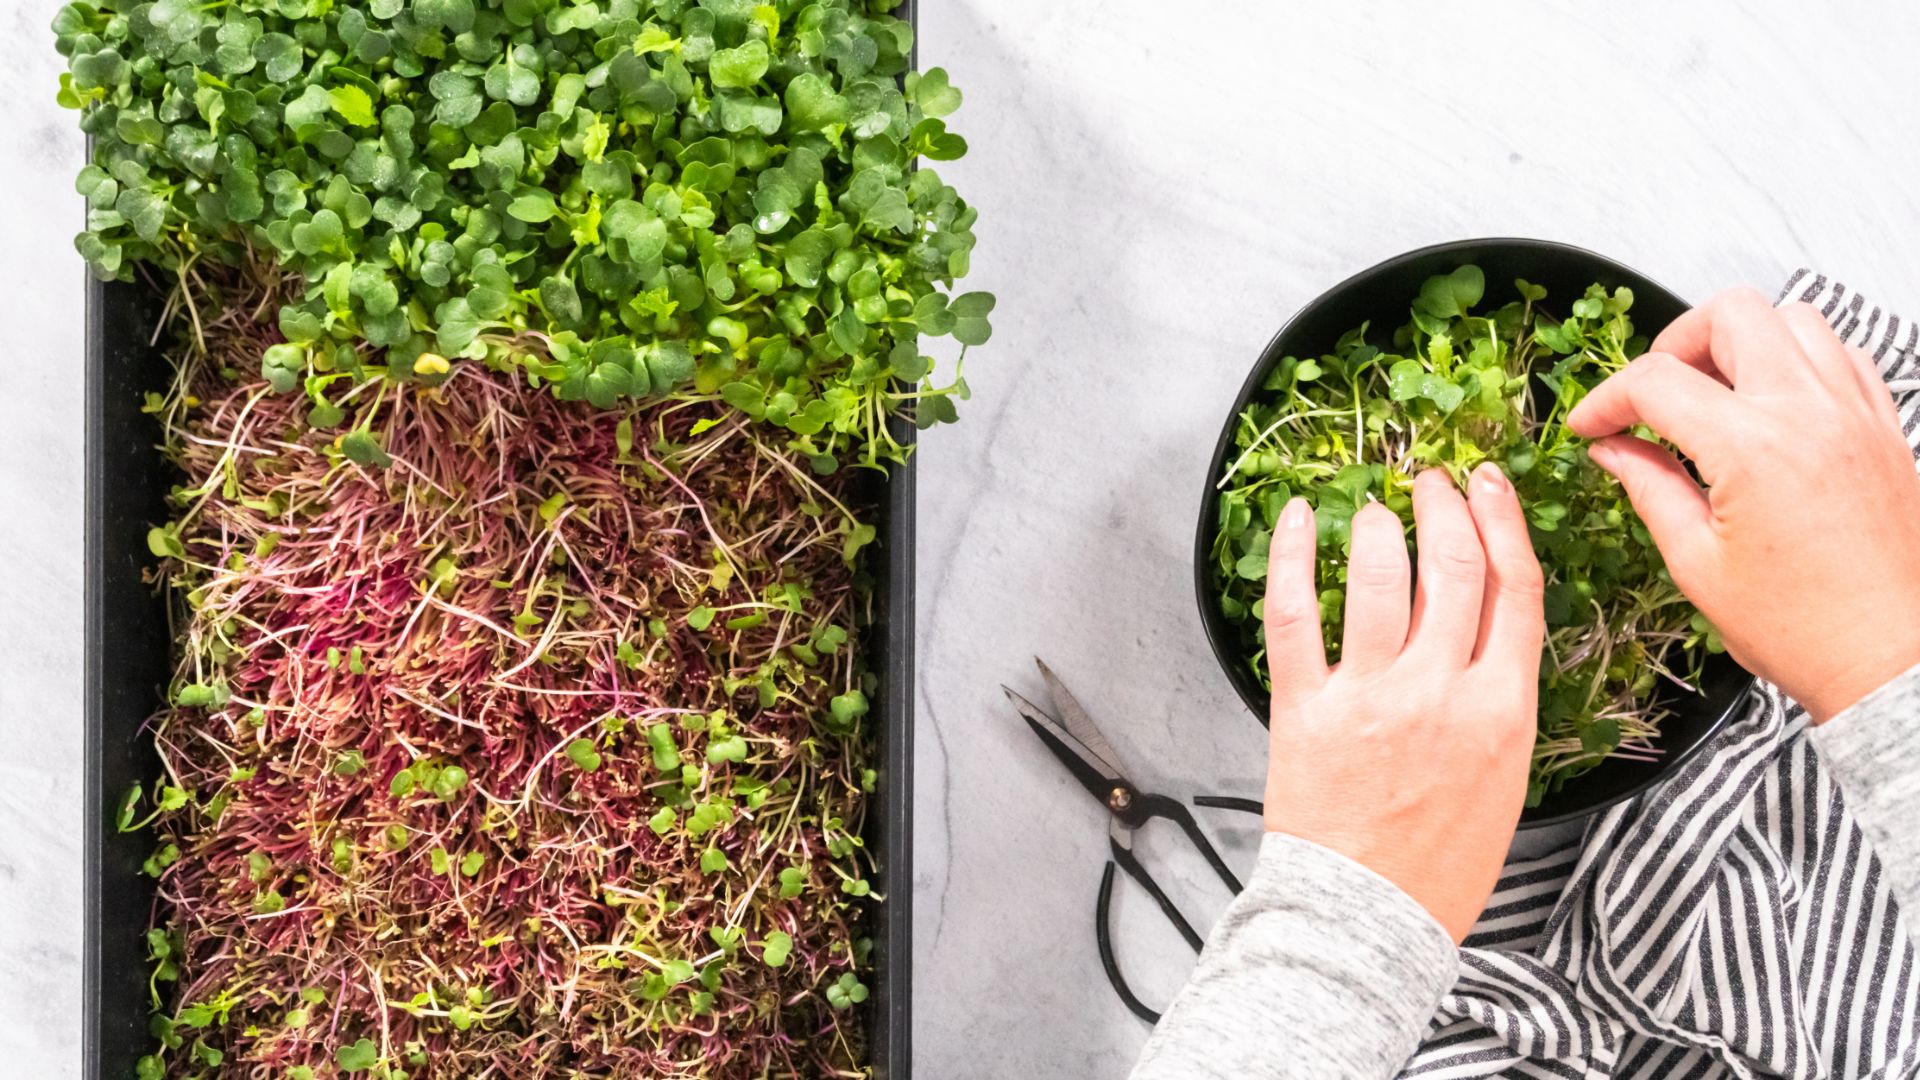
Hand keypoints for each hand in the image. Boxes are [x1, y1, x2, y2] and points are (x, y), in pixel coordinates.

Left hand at [1261, 466, 1544, 941]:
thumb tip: (1481, 633)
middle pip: (1453, 567)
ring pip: (1381, 578)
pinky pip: (1296, 615)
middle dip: (1443, 506)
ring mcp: (1370, 697)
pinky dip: (1295, 558)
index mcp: (1502, 710)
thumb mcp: (1503, 779)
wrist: (1370, 920)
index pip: (1515, 587)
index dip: (1502, 521)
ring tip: (1377, 508)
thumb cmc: (1437, 864)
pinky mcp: (1305, 709)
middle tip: (1429, 479)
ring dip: (1381, 526)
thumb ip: (1495, 701)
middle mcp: (1440, 693)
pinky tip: (1300, 521)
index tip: (1487, 485)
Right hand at [1567, 288, 1919, 723]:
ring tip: (1714, 394)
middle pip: (1731, 314)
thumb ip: (1650, 489)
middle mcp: (1809, 413)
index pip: (1656, 381)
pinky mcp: (1885, 429)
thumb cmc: (1806, 629)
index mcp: (1752, 448)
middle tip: (1654, 395)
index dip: (1607, 399)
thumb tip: (1614, 450)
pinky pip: (1843, 356)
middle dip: (1676, 343)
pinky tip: (1773, 408)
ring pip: (1793, 319)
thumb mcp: (1698, 564)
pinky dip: (1799, 362)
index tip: (1591, 427)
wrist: (1893, 662)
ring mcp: (1855, 414)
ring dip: (1742, 342)